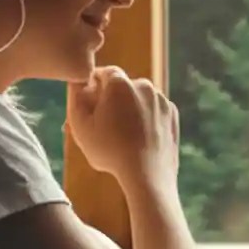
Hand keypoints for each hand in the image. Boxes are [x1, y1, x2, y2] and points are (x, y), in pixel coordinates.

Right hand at [66, 66, 179, 194]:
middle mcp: (144, 85)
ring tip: (122, 135)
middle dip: (112, 99)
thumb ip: (75, 96)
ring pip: (140, 98)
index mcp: (120, 83)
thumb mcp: (80, 125)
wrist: (147, 175)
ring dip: (130, 108)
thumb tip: (77, 81)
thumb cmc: (110, 151)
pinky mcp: (173, 115)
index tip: (89, 104)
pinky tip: (139, 138)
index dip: (93, 86)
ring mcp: (161, 100)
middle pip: (122, 86)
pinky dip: (147, 118)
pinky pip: (154, 110)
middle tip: (102, 124)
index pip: (103, 73)